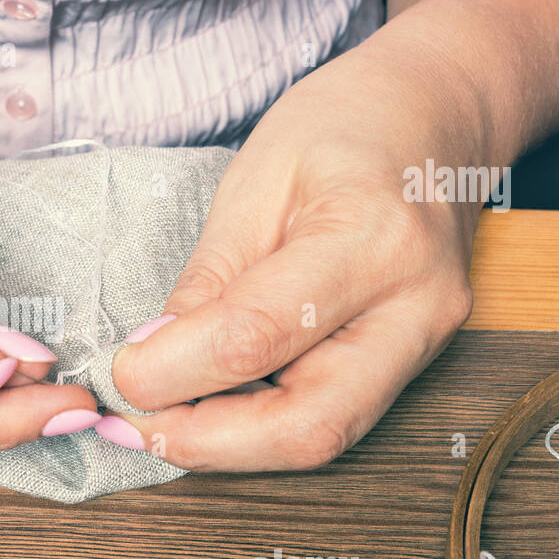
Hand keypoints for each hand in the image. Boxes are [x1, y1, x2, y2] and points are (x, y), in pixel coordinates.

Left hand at [107, 37, 483, 470]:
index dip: (174, 369)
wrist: (437, 113)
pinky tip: (208, 405)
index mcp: (373, 237)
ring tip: (159, 417)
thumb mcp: (255, 179)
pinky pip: (329, 418)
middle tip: (134, 424)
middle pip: (308, 426)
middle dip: (206, 442)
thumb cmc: (344, 127)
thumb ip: (208, 279)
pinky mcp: (414, 363)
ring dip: (227, 445)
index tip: (121, 370)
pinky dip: (256, 428)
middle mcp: (415, 307)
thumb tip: (153, 360)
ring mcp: (424, 342)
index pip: (258, 334)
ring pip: (322, 440)